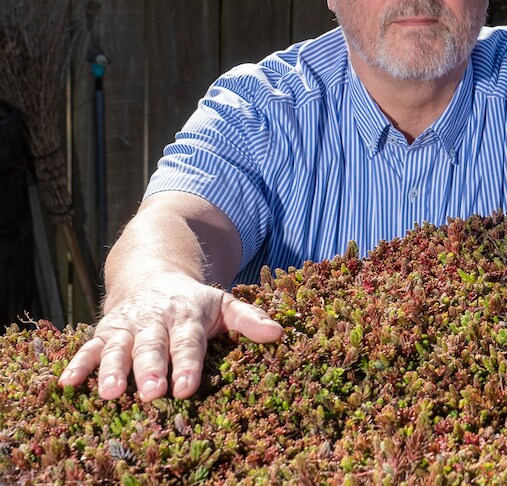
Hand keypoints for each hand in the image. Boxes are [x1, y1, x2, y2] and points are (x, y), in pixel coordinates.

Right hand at [57, 274, 282, 400]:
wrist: (152, 272)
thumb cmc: (194, 301)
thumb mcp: (224, 304)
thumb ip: (249, 319)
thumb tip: (279, 332)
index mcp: (186, 315)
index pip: (188, 342)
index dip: (188, 364)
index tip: (188, 387)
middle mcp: (154, 320)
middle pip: (152, 347)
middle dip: (150, 370)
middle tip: (151, 394)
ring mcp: (127, 325)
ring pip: (117, 347)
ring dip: (111, 369)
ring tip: (109, 392)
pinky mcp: (105, 331)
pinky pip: (88, 347)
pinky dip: (78, 364)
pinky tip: (68, 384)